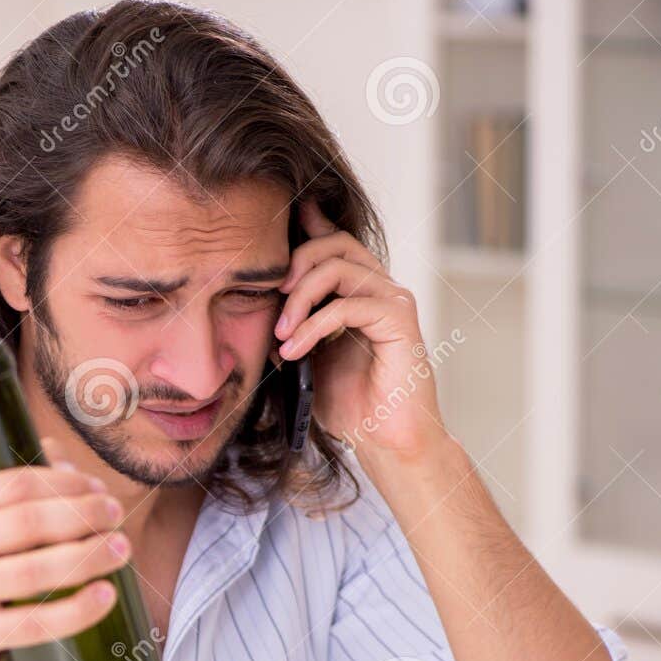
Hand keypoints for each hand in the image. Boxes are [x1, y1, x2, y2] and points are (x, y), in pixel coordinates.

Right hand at [0, 444, 127, 660]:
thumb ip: (14, 490)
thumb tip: (66, 462)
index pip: (13, 485)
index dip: (65, 484)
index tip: (98, 489)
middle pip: (25, 524)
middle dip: (82, 516)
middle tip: (116, 516)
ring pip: (31, 573)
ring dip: (87, 557)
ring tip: (120, 550)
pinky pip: (32, 624)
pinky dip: (76, 610)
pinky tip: (105, 595)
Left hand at [273, 199, 447, 463]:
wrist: (383, 438)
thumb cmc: (347, 401)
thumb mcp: (306, 357)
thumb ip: (292, 325)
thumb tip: (259, 306)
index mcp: (357, 291)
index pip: (333, 244)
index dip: (307, 225)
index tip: (274, 221)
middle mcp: (378, 287)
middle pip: (335, 244)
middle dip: (295, 262)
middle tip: (270, 294)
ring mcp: (392, 300)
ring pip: (340, 268)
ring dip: (300, 298)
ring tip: (280, 333)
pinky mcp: (400, 320)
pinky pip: (349, 305)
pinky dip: (315, 325)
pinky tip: (294, 349)